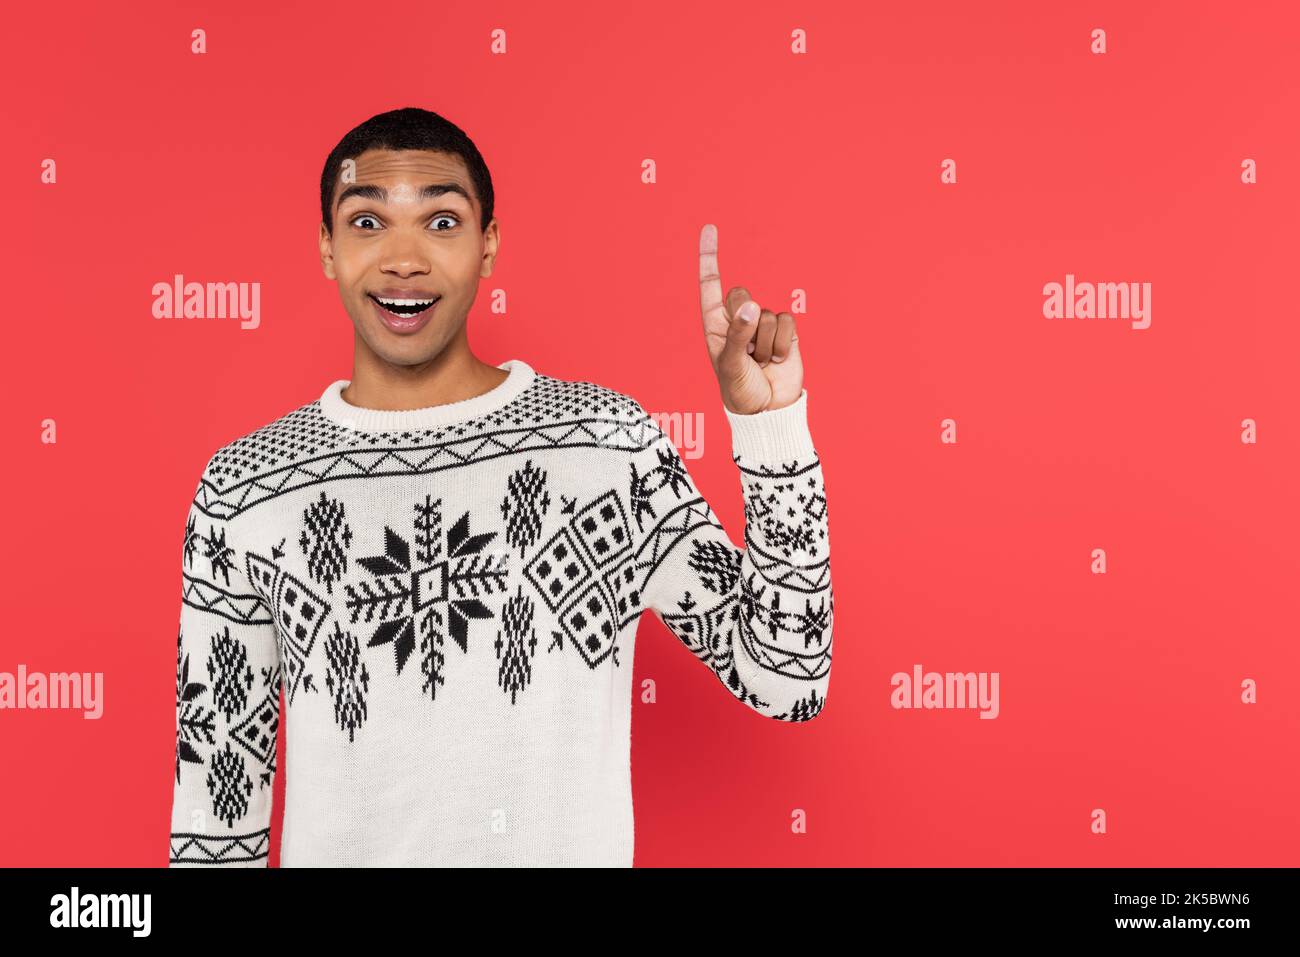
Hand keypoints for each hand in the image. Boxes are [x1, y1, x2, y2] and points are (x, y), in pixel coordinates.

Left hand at [697, 223, 804, 414]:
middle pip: (741, 295)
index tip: (709, 228)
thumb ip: (738, 335)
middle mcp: (739, 320)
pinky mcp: (786, 332)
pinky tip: (777, 362)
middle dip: (745, 323)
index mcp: (715, 324)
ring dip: (765, 344)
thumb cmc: (740, 391)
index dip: (710, 257)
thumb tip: (752, 306)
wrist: (769, 412)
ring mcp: (763, 325)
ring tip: (761, 364)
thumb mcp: (731, 365)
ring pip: (766, 314)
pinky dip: (782, 344)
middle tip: (746, 352)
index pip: (711, 285)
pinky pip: (786, 321)